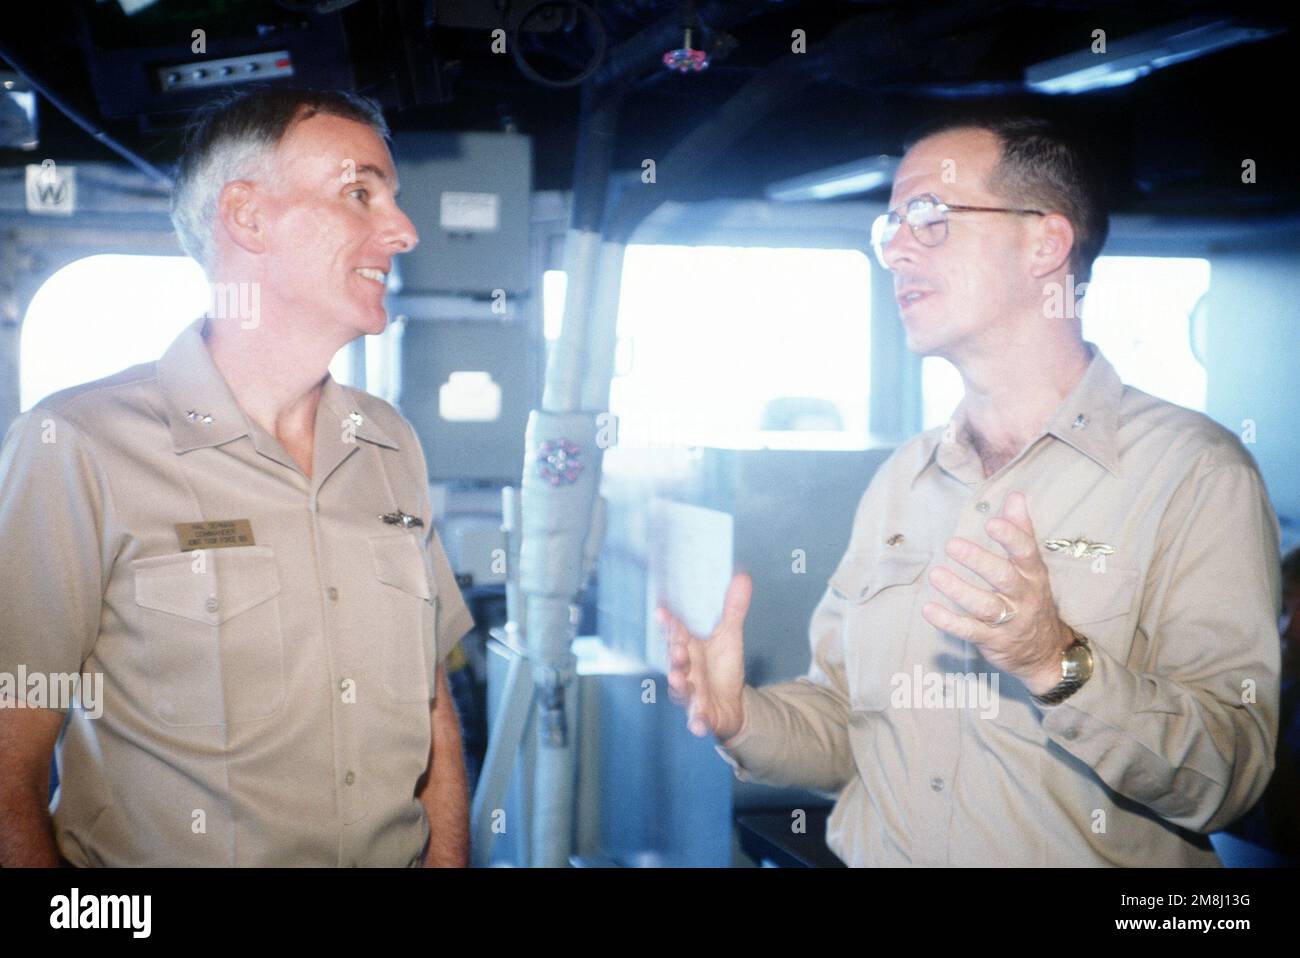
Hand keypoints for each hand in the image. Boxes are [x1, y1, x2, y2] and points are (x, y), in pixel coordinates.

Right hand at [659, 572, 751, 739]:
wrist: (731, 705)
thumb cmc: (721, 667)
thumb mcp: (730, 635)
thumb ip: (733, 608)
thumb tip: (742, 576)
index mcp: (689, 648)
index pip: (676, 633)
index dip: (668, 623)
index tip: (661, 610)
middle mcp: (685, 669)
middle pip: (675, 661)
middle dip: (675, 655)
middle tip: (677, 648)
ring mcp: (691, 693)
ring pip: (681, 689)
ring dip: (680, 684)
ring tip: (680, 680)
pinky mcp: (701, 714)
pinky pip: (696, 719)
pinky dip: (696, 722)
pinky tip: (698, 726)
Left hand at [920, 491, 1071, 695]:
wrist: (1046, 651)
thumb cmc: (1031, 597)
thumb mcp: (1032, 566)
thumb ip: (1022, 531)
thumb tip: (1016, 495)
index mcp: (1033, 574)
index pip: (1026, 552)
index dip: (1011, 537)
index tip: (992, 522)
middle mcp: (1024, 596)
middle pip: (1003, 577)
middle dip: (978, 561)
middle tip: (952, 544)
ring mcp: (1010, 621)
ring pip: (986, 606)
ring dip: (959, 590)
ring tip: (936, 574)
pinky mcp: (993, 641)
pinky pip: (970, 631)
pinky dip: (949, 622)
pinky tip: (929, 610)